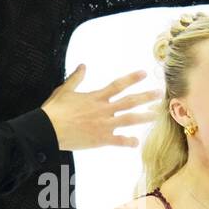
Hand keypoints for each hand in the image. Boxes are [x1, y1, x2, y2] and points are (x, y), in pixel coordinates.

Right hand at [40, 64, 161, 150]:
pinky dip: (128, 142)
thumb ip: (76, 78)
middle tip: (160, 93)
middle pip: (129, 101)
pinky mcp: (101, 139)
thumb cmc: (55, 110)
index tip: (144, 73)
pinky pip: (119, 141)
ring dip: (144, 117)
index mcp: (96, 97)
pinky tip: (137, 142)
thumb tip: (83, 66)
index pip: (118, 85)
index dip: (132, 78)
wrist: (49, 129)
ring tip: (157, 114)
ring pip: (129, 119)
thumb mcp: (65, 90)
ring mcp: (104, 125)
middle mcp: (103, 109)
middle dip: (146, 97)